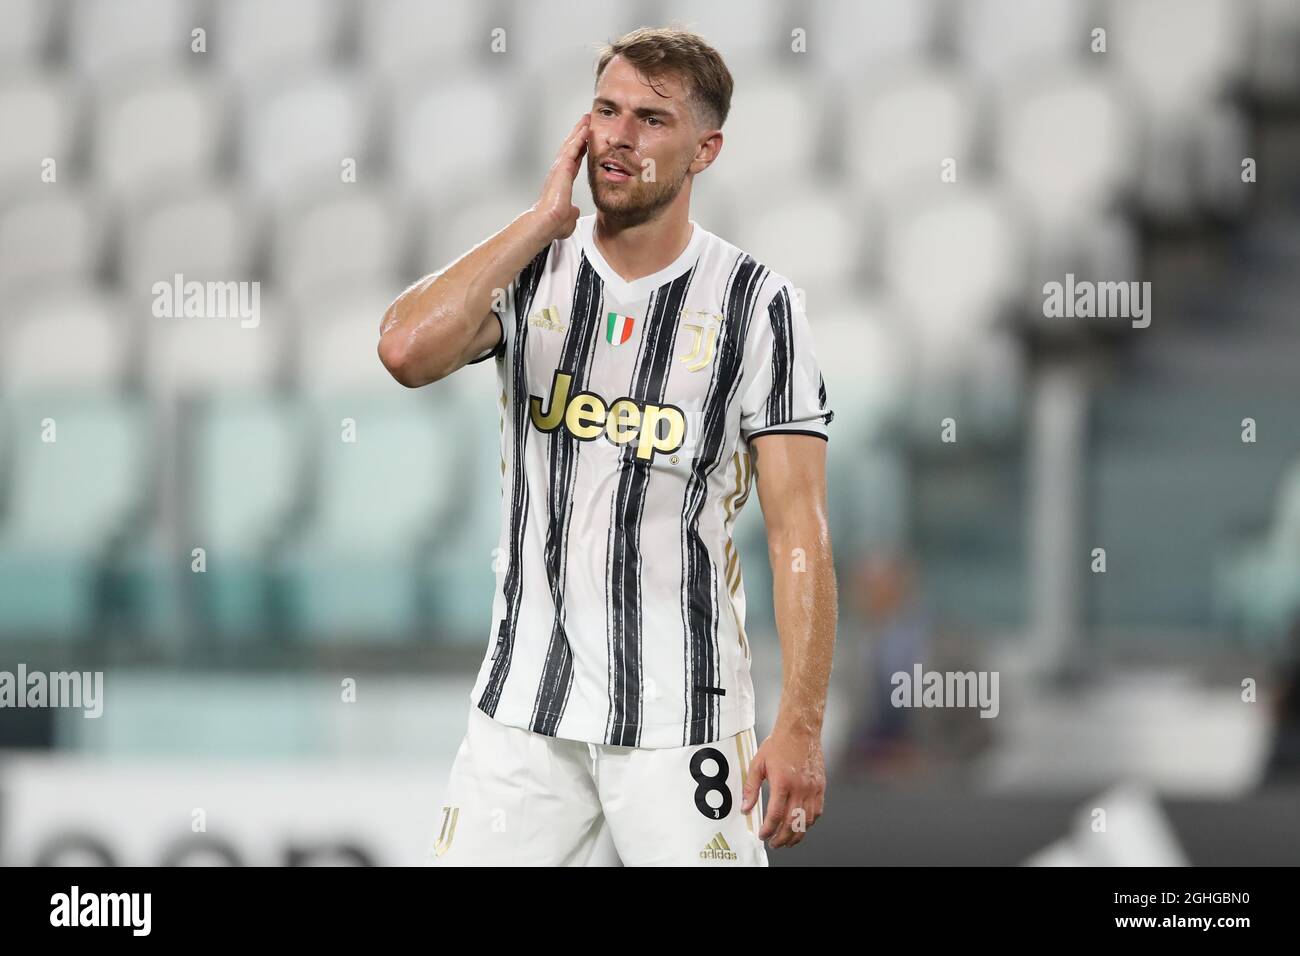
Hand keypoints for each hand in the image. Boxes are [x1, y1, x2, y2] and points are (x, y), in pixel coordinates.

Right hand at [532, 114, 587, 241]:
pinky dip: (579, 137)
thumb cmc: (554, 223)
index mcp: (562, 182)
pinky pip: (572, 148)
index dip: (580, 150)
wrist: (547, 222)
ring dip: (579, 131)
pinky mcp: (562, 168)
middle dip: (578, 135)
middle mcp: (559, 172)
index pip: (574, 161)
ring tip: (587, 119)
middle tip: (586, 122)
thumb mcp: (568, 216)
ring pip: (570, 144)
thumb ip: (572, 211)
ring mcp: (559, 168)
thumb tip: (574, 211)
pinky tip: (586, 128)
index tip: (586, 141)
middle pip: (571, 148)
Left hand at [741, 725, 825, 847]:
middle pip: (793, 823)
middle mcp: (800, 788)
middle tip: (774, 843)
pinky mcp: (821, 787)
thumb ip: (751, 788)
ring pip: (807, 821)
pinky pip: (817, 811)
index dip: (769, 830)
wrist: (800, 730)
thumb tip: (745, 808)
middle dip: (782, 838)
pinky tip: (801, 824)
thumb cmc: (779, 744)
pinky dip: (809, 822)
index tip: (763, 835)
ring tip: (787, 839)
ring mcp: (812, 788)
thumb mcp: (758, 764)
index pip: (776, 815)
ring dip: (797, 834)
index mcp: (783, 782)